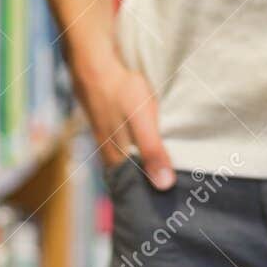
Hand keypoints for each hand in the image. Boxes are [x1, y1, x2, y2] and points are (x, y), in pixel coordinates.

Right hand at [71, 37, 174, 189]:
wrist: (95, 63)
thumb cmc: (120, 91)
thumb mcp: (142, 121)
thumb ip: (152, 151)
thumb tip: (164, 185)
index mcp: (115, 157)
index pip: (131, 188)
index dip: (147, 195)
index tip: (166, 204)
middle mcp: (109, 151)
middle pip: (130, 174)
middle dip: (147, 182)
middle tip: (171, 191)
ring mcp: (107, 135)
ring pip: (128, 158)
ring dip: (143, 163)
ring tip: (165, 170)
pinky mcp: (109, 120)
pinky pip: (126, 141)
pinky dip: (137, 146)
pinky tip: (146, 143)